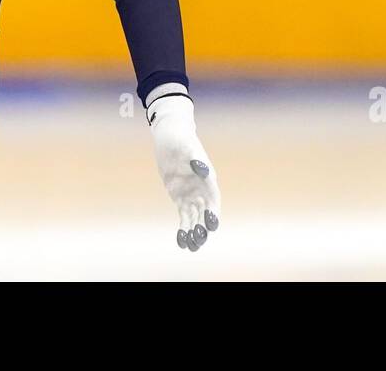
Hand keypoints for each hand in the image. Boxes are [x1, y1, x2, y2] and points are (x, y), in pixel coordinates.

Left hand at [147, 88, 220, 250]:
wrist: (171, 137)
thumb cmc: (181, 139)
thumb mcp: (186, 146)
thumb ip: (194, 157)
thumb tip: (200, 168)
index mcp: (207, 179)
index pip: (213, 200)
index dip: (213, 213)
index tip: (211, 225)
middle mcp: (202, 189)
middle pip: (205, 213)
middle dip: (203, 228)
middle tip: (198, 241)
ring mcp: (191, 194)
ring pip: (195, 218)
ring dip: (194, 232)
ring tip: (190, 248)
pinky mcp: (180, 198)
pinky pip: (184, 217)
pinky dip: (183, 229)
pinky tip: (181, 240)